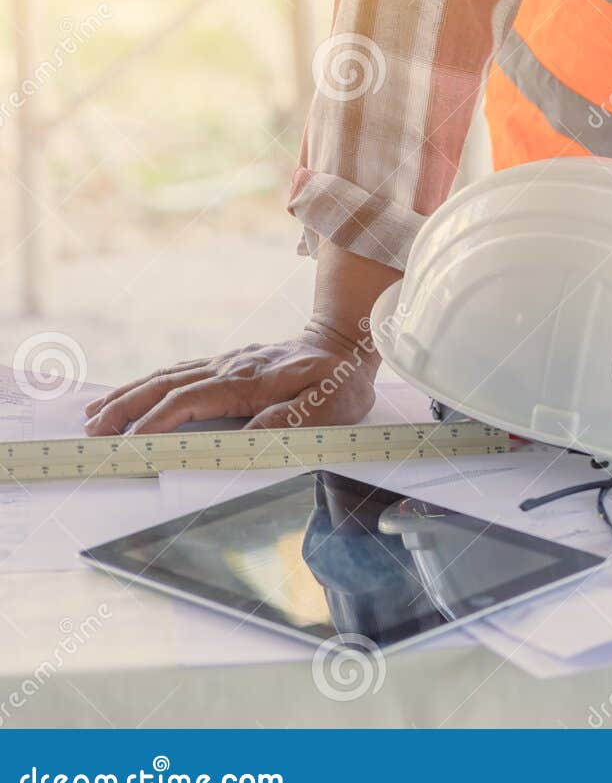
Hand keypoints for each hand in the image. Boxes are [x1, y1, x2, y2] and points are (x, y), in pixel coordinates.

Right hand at [83, 323, 379, 435]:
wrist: (346, 340)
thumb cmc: (340, 379)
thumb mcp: (328, 406)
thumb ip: (288, 421)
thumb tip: (247, 438)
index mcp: (249, 382)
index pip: (192, 401)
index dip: (159, 421)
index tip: (131, 442)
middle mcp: (229, 368)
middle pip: (166, 387)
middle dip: (126, 409)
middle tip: (94, 433)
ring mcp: (224, 363)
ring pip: (165, 377)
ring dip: (128, 395)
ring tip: (95, 416)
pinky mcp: (225, 364)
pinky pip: (177, 372)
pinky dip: (146, 383)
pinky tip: (128, 394)